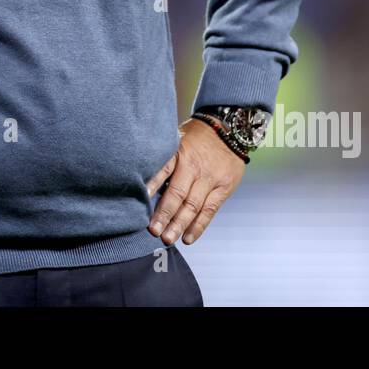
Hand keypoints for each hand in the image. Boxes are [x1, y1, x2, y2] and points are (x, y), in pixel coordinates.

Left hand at [145, 117, 245, 245]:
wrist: (228, 130)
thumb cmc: (195, 137)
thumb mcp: (176, 138)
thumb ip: (164, 158)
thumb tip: (140, 179)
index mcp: (179, 152)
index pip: (163, 169)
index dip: (152, 185)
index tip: (140, 200)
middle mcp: (194, 166)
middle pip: (178, 193)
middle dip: (165, 214)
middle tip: (153, 231)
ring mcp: (210, 178)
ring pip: (193, 205)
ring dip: (179, 224)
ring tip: (167, 239)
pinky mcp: (223, 188)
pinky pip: (210, 210)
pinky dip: (198, 226)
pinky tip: (187, 238)